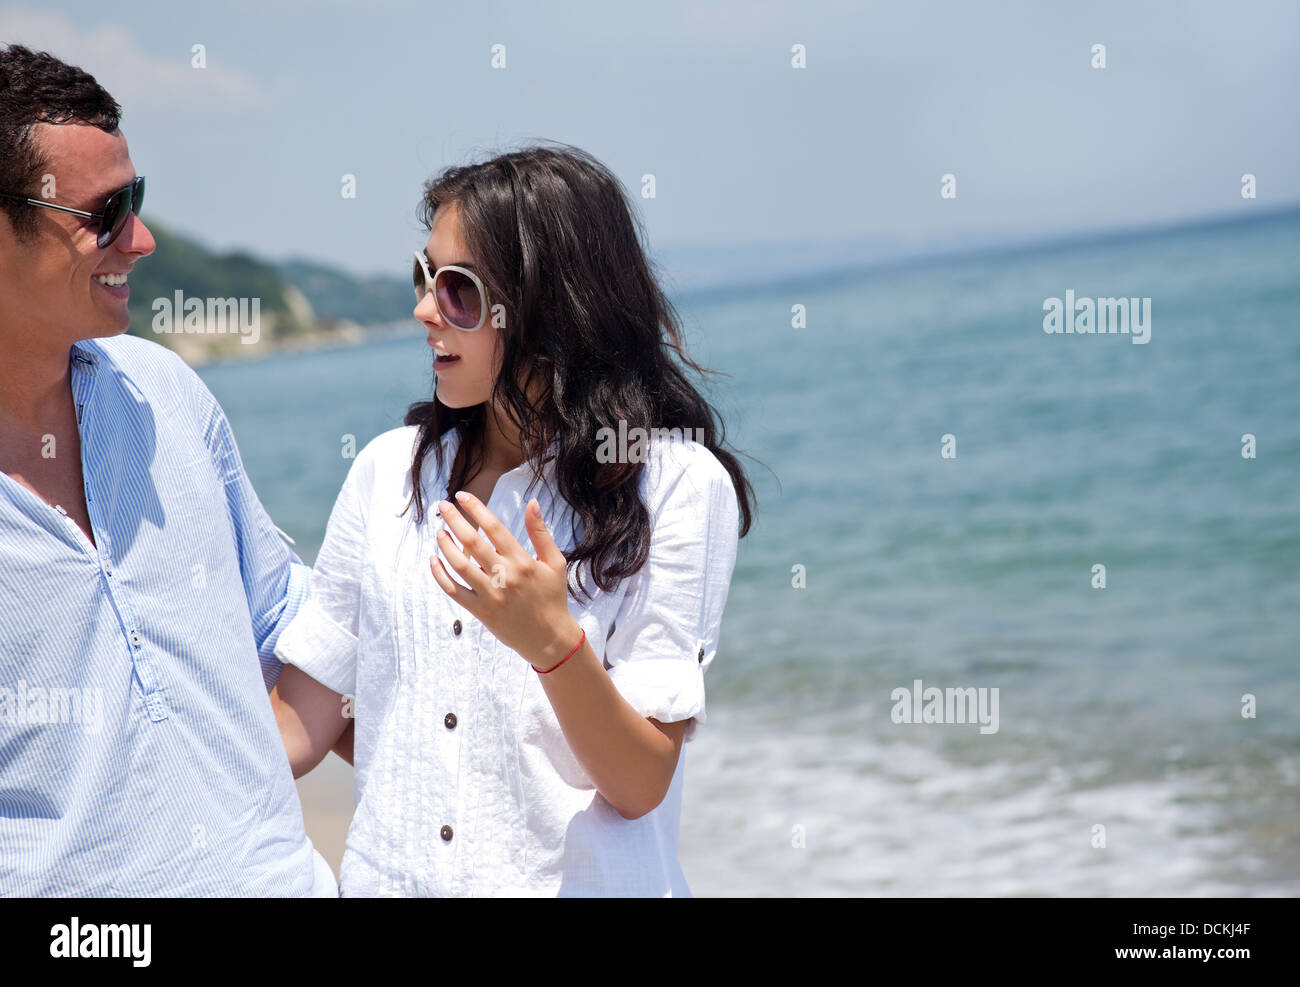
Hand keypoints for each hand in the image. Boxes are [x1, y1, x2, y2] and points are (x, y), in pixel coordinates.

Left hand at [429, 491, 579, 665]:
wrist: (548, 638)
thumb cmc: (552, 597)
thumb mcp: (554, 563)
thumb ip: (540, 533)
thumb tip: (532, 503)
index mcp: (522, 562)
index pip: (494, 528)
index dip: (476, 509)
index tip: (462, 496)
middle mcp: (504, 576)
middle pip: (472, 542)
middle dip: (454, 521)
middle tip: (442, 507)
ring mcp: (490, 595)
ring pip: (460, 565)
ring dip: (446, 546)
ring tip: (439, 532)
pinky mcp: (480, 611)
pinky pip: (454, 591)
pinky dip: (440, 575)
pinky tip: (434, 560)